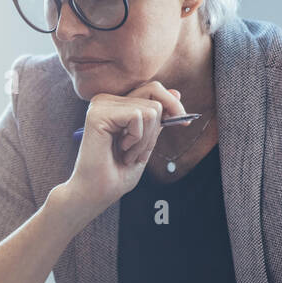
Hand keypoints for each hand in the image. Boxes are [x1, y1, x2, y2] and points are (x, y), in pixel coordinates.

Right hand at [60, 81, 188, 219]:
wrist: (96, 193)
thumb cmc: (116, 174)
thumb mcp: (146, 142)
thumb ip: (157, 119)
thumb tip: (176, 93)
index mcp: (116, 104)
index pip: (153, 89)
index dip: (172, 105)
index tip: (185, 122)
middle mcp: (106, 100)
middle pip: (155, 96)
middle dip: (154, 131)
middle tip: (137, 153)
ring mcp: (101, 105)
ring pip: (150, 110)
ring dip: (144, 140)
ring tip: (126, 154)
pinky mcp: (98, 114)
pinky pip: (138, 116)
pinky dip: (136, 139)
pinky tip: (120, 150)